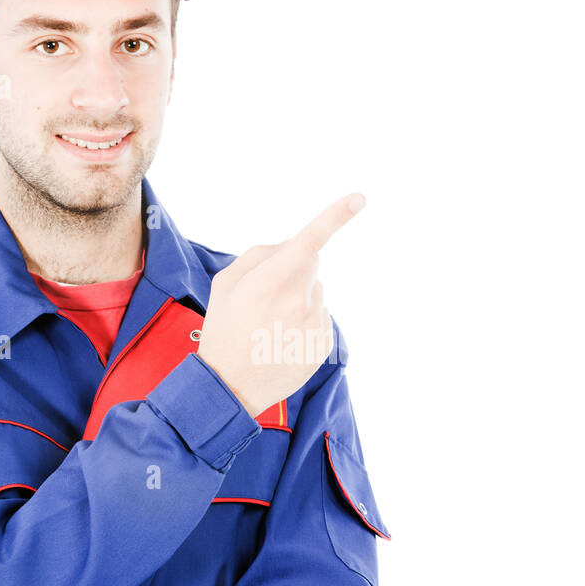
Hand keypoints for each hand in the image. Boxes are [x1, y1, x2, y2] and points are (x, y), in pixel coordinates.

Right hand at [197, 193, 364, 415]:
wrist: (230, 387)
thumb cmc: (224, 330)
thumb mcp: (225, 284)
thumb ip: (259, 255)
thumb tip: (291, 247)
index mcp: (272, 282)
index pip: (309, 241)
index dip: (335, 216)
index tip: (360, 198)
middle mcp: (299, 301)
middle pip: (311, 265)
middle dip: (293, 270)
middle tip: (264, 298)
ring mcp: (314, 325)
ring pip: (316, 293)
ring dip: (298, 300)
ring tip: (270, 326)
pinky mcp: (324, 344)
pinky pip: (321, 317)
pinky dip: (305, 323)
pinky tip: (282, 340)